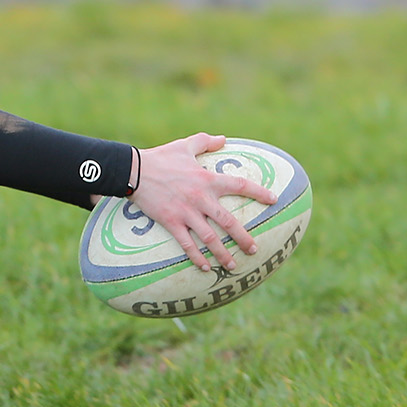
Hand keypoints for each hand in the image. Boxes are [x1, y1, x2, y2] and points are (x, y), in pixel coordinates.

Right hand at [128, 133, 278, 272]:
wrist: (133, 171)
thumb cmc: (159, 157)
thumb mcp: (184, 145)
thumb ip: (205, 141)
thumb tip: (223, 139)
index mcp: (207, 179)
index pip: (239, 186)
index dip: (259, 193)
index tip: (274, 200)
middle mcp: (200, 198)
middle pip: (228, 221)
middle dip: (243, 238)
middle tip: (254, 249)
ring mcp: (186, 212)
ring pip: (210, 238)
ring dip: (223, 253)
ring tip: (233, 266)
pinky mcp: (170, 221)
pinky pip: (187, 243)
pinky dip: (197, 257)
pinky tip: (205, 268)